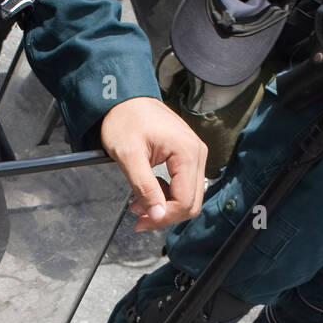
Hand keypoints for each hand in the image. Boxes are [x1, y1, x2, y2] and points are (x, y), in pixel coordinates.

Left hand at [100, 96, 207, 231]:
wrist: (125, 100)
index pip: (185, 201)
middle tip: (138, 217)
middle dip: (165, 215)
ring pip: (189, 198)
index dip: (163, 218)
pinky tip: (149, 193)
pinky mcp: (188, 157)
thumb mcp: (129, 156)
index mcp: (187, 152)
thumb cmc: (125, 120)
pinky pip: (185, 187)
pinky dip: (168, 196)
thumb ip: (145, 188)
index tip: (140, 222)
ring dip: (165, 207)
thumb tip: (158, 216)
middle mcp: (198, 153)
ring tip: (139, 205)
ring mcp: (195, 155)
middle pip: (192, 203)